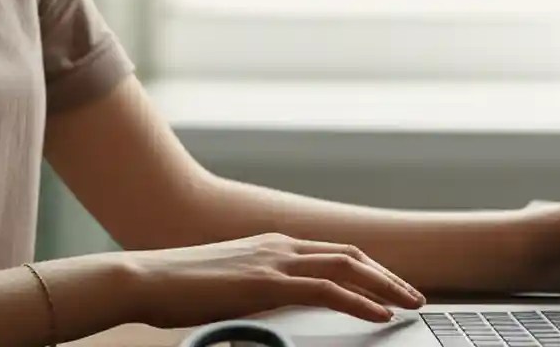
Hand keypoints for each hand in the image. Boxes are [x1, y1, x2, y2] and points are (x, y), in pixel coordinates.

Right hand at [117, 232, 425, 328]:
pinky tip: (380, 314)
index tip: (390, 285)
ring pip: (347, 268)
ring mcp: (274, 261)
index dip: (368, 267)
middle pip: (350, 255)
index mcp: (271, 245)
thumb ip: (255, 288)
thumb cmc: (176, 286)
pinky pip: (327, 290)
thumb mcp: (226, 284)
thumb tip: (269, 302)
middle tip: (414, 295)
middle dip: (387, 275)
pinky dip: (360, 301)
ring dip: (385, 285)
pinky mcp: (267, 283)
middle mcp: (279, 246)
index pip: (333, 252)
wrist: (144, 278)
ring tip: (410, 303)